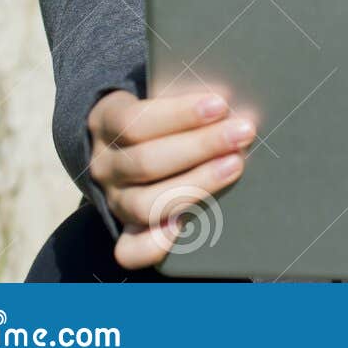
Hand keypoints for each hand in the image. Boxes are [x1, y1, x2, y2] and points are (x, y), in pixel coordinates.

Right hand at [86, 89, 256, 269]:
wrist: (134, 145)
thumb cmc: (163, 116)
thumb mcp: (163, 97)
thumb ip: (187, 98)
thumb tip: (233, 100)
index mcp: (107, 122)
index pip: (135, 120)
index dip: (179, 114)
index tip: (220, 104)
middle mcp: (105, 165)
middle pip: (146, 161)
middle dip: (201, 146)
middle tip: (242, 133)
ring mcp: (114, 200)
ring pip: (145, 204)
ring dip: (196, 184)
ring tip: (234, 165)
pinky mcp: (125, 230)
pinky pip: (130, 250)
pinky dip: (154, 244)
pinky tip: (182, 227)